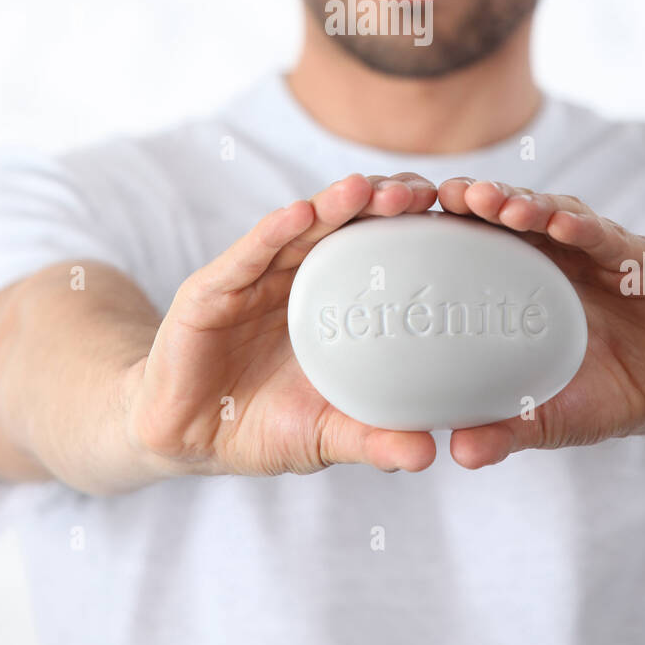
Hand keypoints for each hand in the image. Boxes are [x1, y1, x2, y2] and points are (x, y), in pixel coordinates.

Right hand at [125, 173, 439, 477]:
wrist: (187, 439)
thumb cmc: (262, 427)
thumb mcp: (327, 434)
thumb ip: (373, 438)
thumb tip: (428, 455)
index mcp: (334, 301)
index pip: (380, 252)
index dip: (413, 232)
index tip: (457, 218)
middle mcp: (298, 277)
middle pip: (347, 227)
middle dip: (382, 204)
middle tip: (420, 194)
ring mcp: (253, 278)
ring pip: (301, 230)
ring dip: (333, 205)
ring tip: (366, 189)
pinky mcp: (211, 290)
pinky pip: (246, 255)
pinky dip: (272, 233)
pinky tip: (298, 214)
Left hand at [435, 179, 644, 468]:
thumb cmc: (600, 394)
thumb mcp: (551, 416)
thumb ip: (510, 427)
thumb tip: (460, 453)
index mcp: (517, 280)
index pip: (472, 241)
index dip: (442, 226)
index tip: (403, 218)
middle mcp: (551, 255)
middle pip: (506, 214)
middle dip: (476, 199)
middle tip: (447, 197)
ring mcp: (595, 251)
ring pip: (553, 214)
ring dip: (524, 203)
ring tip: (495, 203)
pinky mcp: (640, 259)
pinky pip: (608, 238)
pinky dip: (584, 227)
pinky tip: (563, 224)